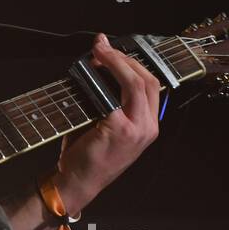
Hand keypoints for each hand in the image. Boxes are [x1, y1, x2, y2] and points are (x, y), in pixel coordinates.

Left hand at [52, 33, 160, 213]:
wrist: (78, 183)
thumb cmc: (88, 155)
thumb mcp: (106, 126)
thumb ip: (106, 100)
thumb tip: (95, 68)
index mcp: (148, 126)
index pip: (150, 86)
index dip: (132, 63)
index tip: (112, 51)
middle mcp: (148, 127)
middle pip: (147, 80)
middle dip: (124, 58)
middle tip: (102, 46)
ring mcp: (137, 130)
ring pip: (136, 84)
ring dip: (116, 62)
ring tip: (98, 52)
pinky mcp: (120, 130)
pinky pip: (115, 97)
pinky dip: (101, 80)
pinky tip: (89, 71)